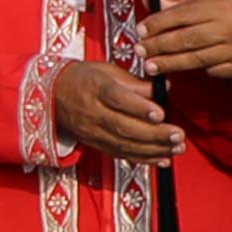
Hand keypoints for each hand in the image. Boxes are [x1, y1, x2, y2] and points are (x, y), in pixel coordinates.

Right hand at [50, 61, 185, 163]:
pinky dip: (143, 160)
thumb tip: (164, 88)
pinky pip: (121, 155)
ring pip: (124, 145)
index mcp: (96, 89)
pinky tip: (162, 159)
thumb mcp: (108, 71)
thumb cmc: (84, 79)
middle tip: (178, 134)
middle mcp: (93, 113)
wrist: (53, 96)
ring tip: (176, 147)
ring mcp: (93, 132)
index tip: (160, 113)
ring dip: (154, 150)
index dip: (139, 108)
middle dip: (154, 134)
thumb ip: (136, 82)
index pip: (117, 99)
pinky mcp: (96, 144)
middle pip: (124, 127)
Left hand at [142, 0, 231, 82]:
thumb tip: (152, 0)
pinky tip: (182, 68)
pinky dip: (196, 70)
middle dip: (159, 46)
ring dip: (170, 63)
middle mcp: (231, 28)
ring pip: (196, 59)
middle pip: (187, 39)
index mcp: (222, 6)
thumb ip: (182, 4)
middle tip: (140, 50)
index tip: (141, 30)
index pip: (183, 14)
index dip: (159, 23)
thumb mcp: (213, 0)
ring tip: (150, 66)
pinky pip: (212, 71)